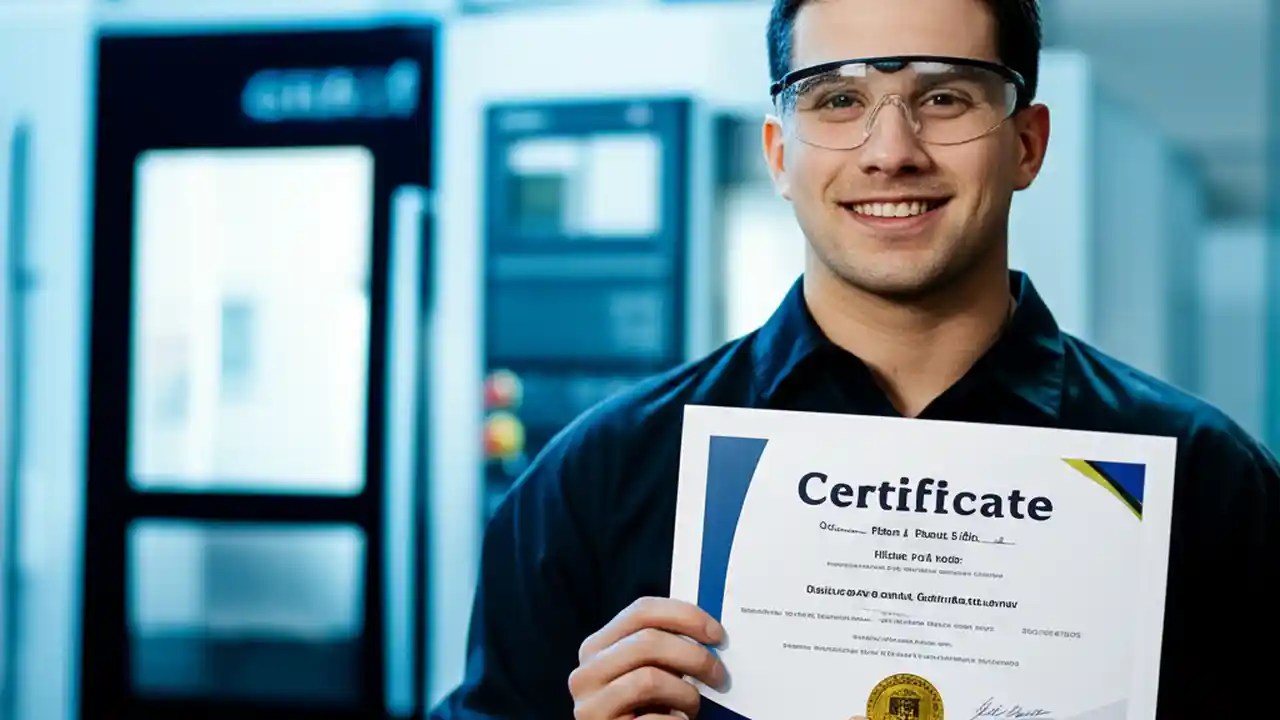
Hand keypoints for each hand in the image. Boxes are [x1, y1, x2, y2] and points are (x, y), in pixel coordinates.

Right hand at [569, 596, 727, 719]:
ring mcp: (590, 705)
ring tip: (692, 708)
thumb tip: (709, 632)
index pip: (641, 611)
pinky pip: (653, 719)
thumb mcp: (648, 673)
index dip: (685, 616)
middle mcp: (586, 673)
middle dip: (695, 656)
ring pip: (650, 679)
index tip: (717, 635)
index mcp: (596, 647)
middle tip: (720, 676)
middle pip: (648, 642)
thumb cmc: (643, 712)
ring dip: (686, 694)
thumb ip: (663, 650)